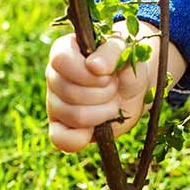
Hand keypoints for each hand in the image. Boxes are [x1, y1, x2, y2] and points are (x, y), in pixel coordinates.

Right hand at [46, 32, 151, 152]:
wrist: (134, 88)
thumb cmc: (126, 64)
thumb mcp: (126, 50)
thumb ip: (112, 52)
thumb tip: (95, 66)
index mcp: (64, 51)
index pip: (62, 61)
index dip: (88, 73)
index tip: (108, 74)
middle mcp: (54, 76)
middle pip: (70, 92)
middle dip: (103, 93)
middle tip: (114, 87)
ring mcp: (55, 103)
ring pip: (74, 116)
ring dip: (103, 112)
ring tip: (112, 102)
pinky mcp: (61, 126)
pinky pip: (60, 139)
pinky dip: (81, 138)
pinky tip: (97, 128)